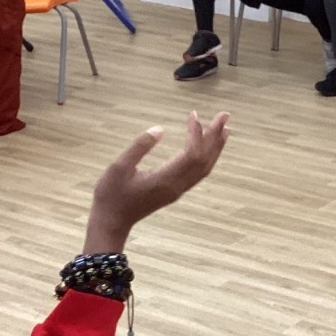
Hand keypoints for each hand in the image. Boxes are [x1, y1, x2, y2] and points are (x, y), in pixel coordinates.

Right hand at [83, 111, 230, 253]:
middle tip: (225, 114)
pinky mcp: (174, 191)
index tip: (193, 114)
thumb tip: (160, 129)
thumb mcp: (119, 167)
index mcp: (165, 180)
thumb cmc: (111, 195)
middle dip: (215, 136)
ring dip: (215, 147)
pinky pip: (198, 173)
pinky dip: (207, 158)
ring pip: (204, 168)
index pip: (191, 154)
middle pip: (204, 160)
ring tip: (224, 129)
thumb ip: (140, 147)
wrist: (112, 222)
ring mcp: (177, 190)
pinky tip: (208, 148)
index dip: (196, 133)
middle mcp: (177, 186)